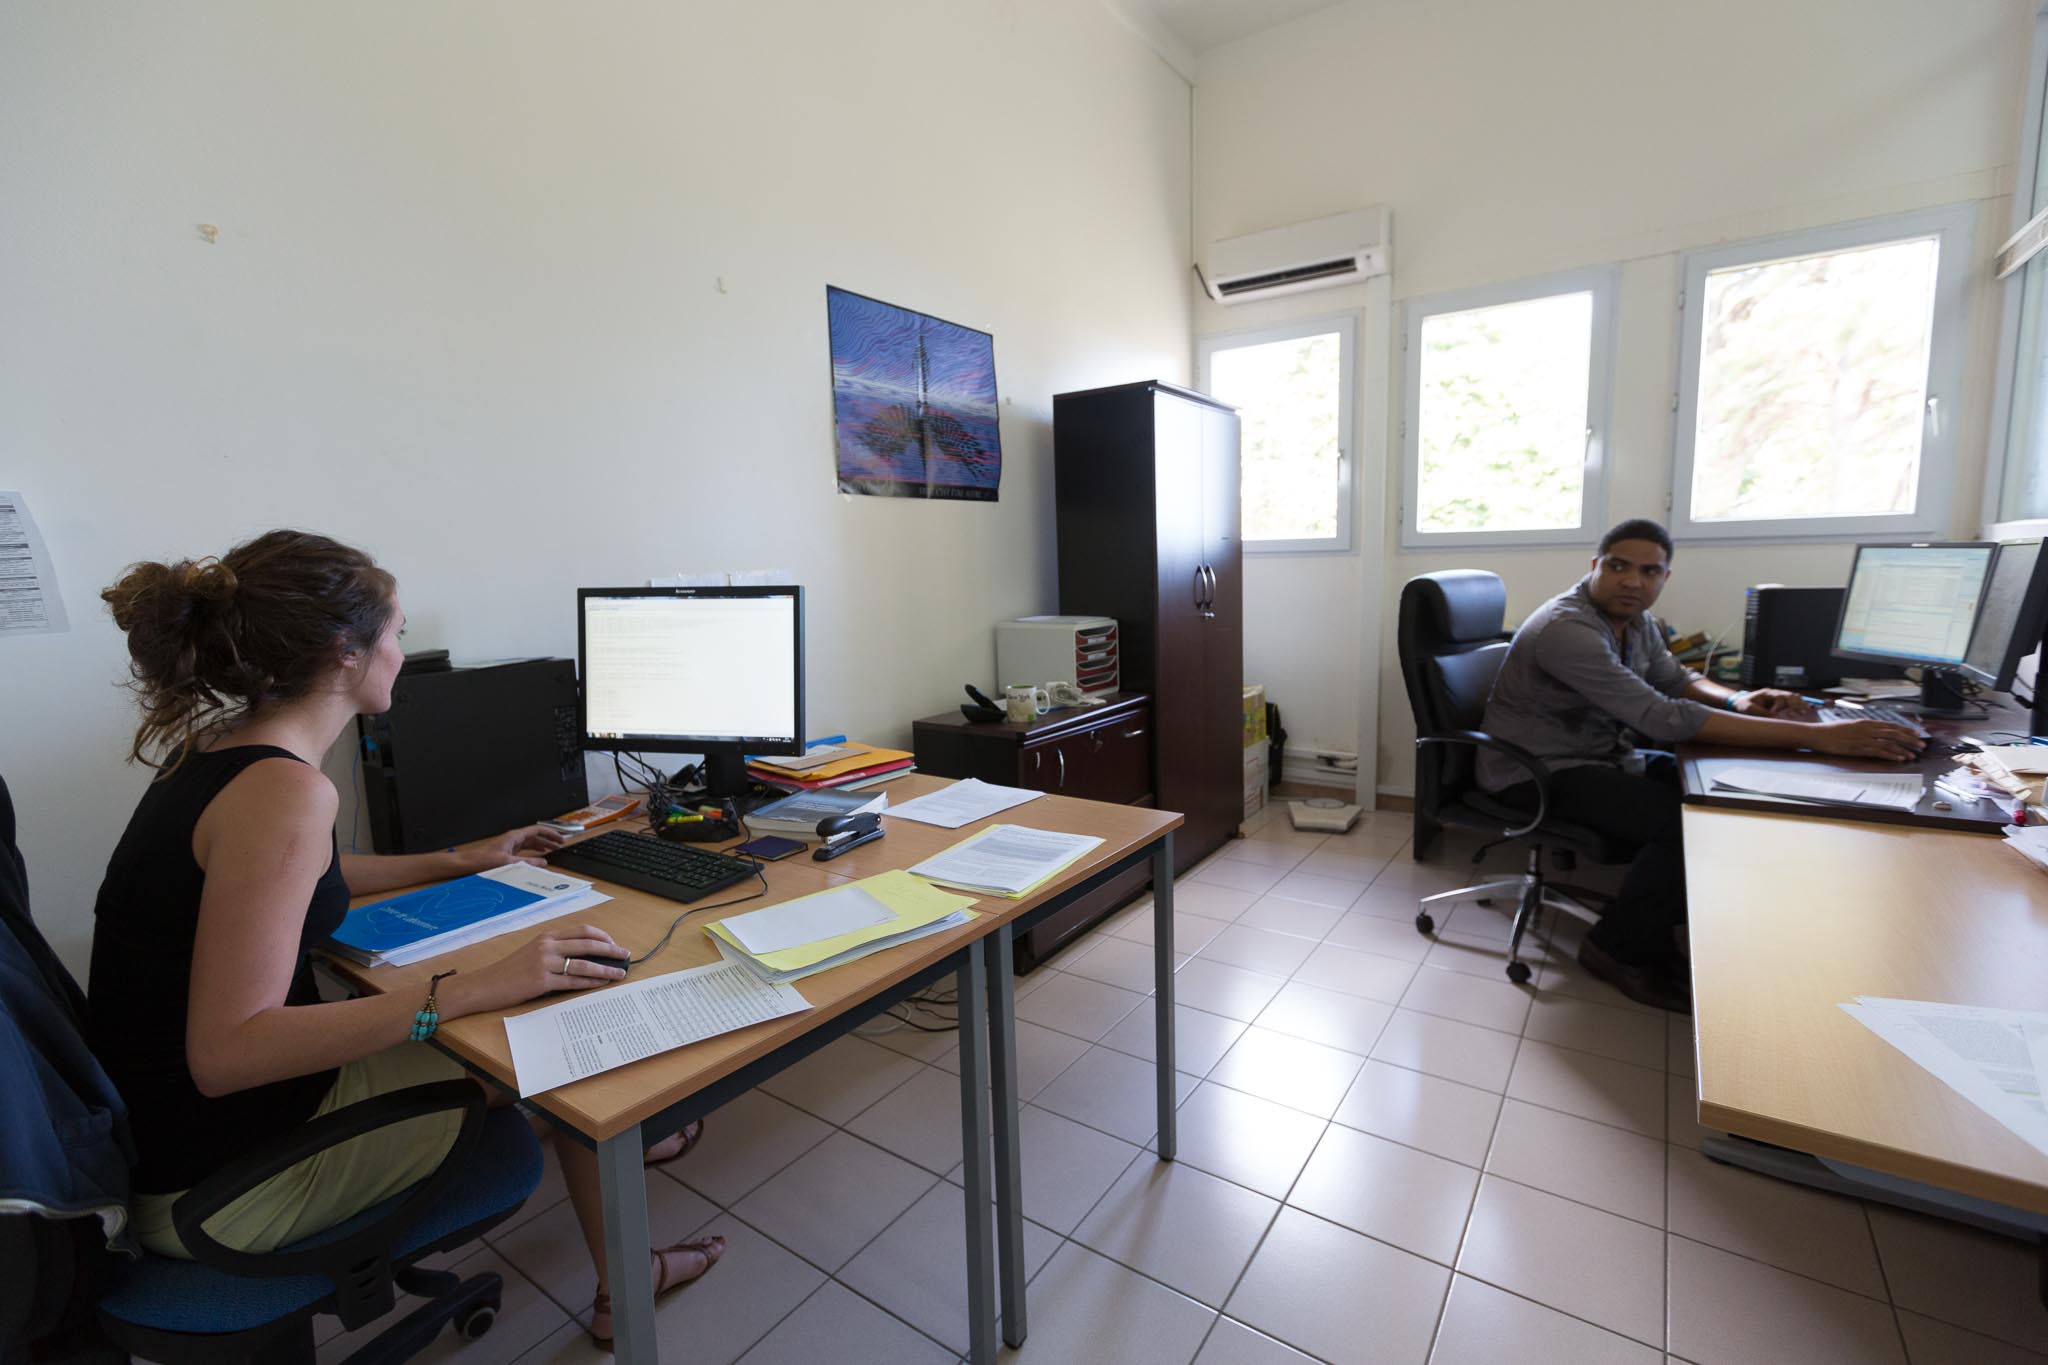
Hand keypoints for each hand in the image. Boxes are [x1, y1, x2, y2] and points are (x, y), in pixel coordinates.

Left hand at [454, 823, 565, 872]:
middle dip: (549, 840)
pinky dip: (534, 852)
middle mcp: (513, 839)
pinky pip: (525, 850)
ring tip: (553, 850)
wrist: (467, 863)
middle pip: (536, 836)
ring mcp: (510, 845)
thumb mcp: (509, 862)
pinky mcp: (507, 852)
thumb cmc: (483, 860)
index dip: (551, 833)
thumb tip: (543, 862)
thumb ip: (528, 862)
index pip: (537, 830)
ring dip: (542, 846)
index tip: (561, 839)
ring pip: (531, 843)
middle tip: (560, 845)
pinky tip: (537, 857)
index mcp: (514, 837)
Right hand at [463, 924, 627, 1013]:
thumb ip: (554, 950)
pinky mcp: (541, 980)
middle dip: (610, 949)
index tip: (613, 944)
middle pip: (588, 943)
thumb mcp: (531, 952)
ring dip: (605, 968)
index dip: (601, 936)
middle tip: (626, 955)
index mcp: (546, 936)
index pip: (582, 930)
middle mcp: (547, 945)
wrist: (484, 985)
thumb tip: (583, 956)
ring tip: (620, 973)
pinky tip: (601, 984)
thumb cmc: (508, 971)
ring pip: (584, 963)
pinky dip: (590, 982)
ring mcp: (544, 962)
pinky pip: (573, 981)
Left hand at [1736, 688, 1816, 719]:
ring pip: (1794, 698)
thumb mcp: (1747, 708)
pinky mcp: (1783, 703)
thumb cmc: (1744, 705)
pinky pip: (1795, 702)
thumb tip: (1773, 717)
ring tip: (1806, 711)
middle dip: (1795, 704)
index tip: (1776, 715)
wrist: (1743, 703)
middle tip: (1799, 713)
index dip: (1779, 706)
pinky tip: (1807, 711)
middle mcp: (1776, 694)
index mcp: (1767, 693)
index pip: (1778, 697)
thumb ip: (1759, 712)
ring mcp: (1780, 697)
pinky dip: (1800, 706)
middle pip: (1789, 696)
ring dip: (1800, 704)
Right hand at [1808, 719, 1924, 761]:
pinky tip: (1900, 758)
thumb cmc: (1829, 731)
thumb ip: (1862, 728)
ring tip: (1914, 754)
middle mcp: (1867, 729)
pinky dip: (1892, 755)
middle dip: (1910, 739)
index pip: (1890, 725)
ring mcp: (1863, 739)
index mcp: (1865, 722)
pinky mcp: (1859, 749)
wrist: (1816, 735)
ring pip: (1889, 743)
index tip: (1916, 733)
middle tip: (1922, 744)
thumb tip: (1872, 731)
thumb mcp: (1848, 725)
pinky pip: (1879, 752)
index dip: (1905, 729)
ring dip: (1904, 749)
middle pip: (1894, 733)